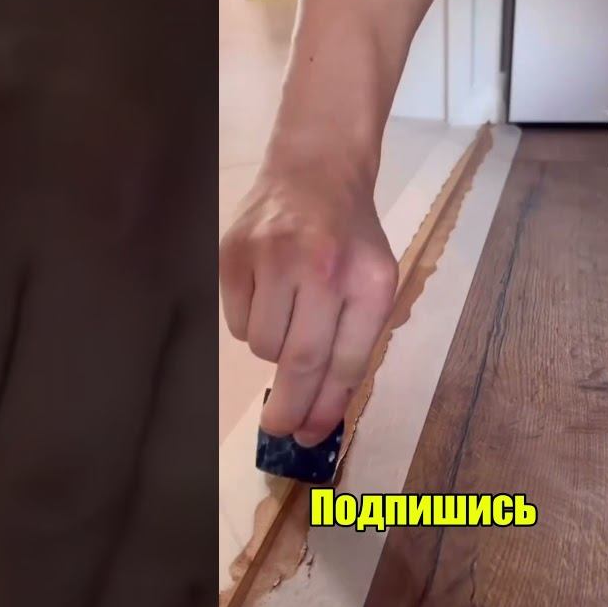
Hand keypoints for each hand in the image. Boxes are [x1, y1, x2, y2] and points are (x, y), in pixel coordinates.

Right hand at [219, 152, 396, 446]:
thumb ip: (353, 343)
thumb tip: (318, 414)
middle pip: (301, 361)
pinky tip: (267, 296)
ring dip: (273, 352)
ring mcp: (273, 257)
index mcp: (369, 280)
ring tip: (288, 317)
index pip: (347, 360)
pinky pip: (237, 323)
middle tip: (280, 430)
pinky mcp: (234, 253)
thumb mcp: (373, 283)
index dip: (327, 407)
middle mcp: (322, 267)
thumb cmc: (350, 238)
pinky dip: (252, 325)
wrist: (315, 169)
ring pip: (263, 346)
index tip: (311, 437)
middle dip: (290, 408)